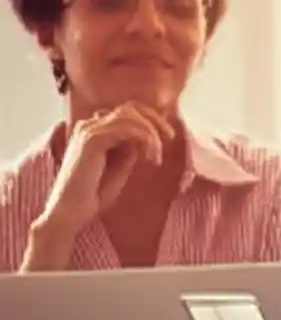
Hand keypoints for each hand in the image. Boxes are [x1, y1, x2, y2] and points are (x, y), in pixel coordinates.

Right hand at [35, 102, 175, 240]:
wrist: (71, 211)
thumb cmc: (94, 194)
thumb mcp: (120, 166)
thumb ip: (129, 148)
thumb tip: (144, 136)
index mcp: (94, 130)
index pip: (127, 111)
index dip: (151, 119)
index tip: (168, 136)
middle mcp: (89, 125)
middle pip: (130, 107)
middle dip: (155, 120)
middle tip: (170, 137)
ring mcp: (89, 130)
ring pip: (130, 115)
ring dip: (151, 134)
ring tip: (156, 157)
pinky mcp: (92, 139)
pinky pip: (127, 128)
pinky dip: (145, 140)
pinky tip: (151, 158)